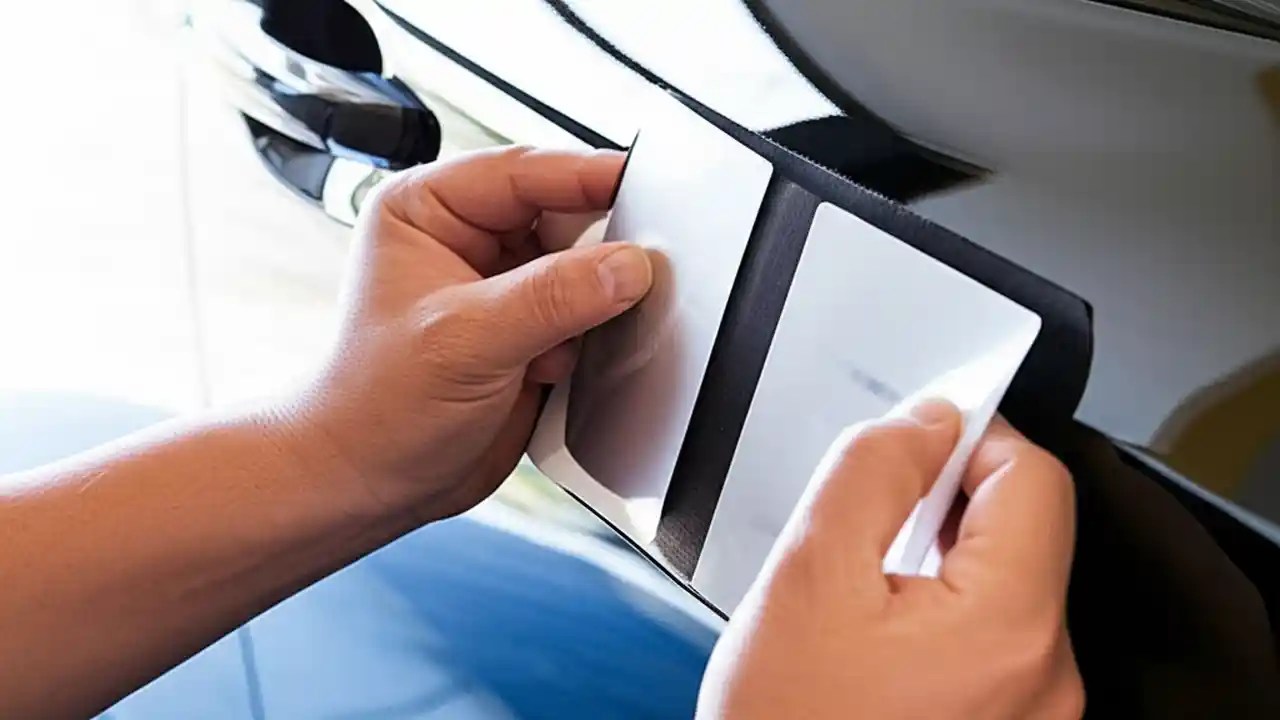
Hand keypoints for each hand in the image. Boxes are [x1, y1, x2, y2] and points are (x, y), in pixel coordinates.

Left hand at [287, 146, 651, 522]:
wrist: (372, 482)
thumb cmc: (376, 407)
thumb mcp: (467, 340)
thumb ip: (553, 297)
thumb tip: (626, 266)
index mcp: (426, 210)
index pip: (522, 172)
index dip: (586, 176)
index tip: (643, 187)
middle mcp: (463, 240)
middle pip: (561, 214)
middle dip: (595, 249)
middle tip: (630, 273)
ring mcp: (498, 287)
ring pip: (579, 266)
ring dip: (591, 300)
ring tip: (566, 337)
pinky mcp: (526, 331)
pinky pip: (584, 313)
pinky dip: (588, 335)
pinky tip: (553, 366)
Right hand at [697, 402, 1083, 718]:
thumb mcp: (806, 577)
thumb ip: (871, 474)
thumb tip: (926, 421)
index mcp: (1010, 630)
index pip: (1035, 480)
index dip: (975, 437)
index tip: (921, 432)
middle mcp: (1046, 678)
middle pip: (1022, 533)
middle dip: (947, 502)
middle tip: (868, 516)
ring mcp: (1035, 712)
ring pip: (1004, 585)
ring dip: (941, 559)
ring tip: (863, 588)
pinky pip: (995, 639)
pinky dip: (945, 611)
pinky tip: (881, 631)